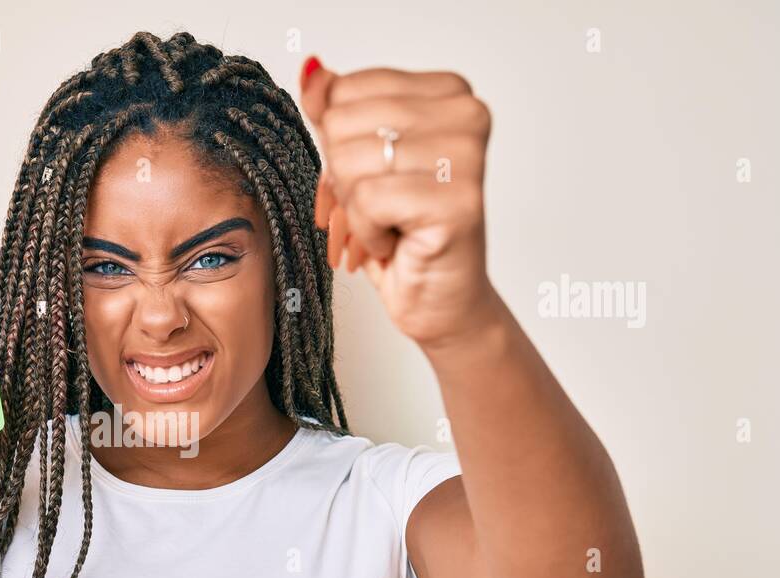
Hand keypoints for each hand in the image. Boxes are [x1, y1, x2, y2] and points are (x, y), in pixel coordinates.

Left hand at [300, 57, 498, 347]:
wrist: (439, 301)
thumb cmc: (403, 234)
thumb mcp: (359, 161)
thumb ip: (337, 111)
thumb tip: (313, 74)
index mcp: (448, 93)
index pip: (346, 91)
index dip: (337, 144)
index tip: (370, 177)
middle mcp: (466, 114)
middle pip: (342, 124)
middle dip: (343, 179)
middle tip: (377, 209)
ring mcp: (466, 156)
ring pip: (350, 163)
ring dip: (355, 210)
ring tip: (389, 226)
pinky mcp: (456, 201)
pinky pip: (368, 200)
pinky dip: (367, 232)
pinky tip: (396, 243)